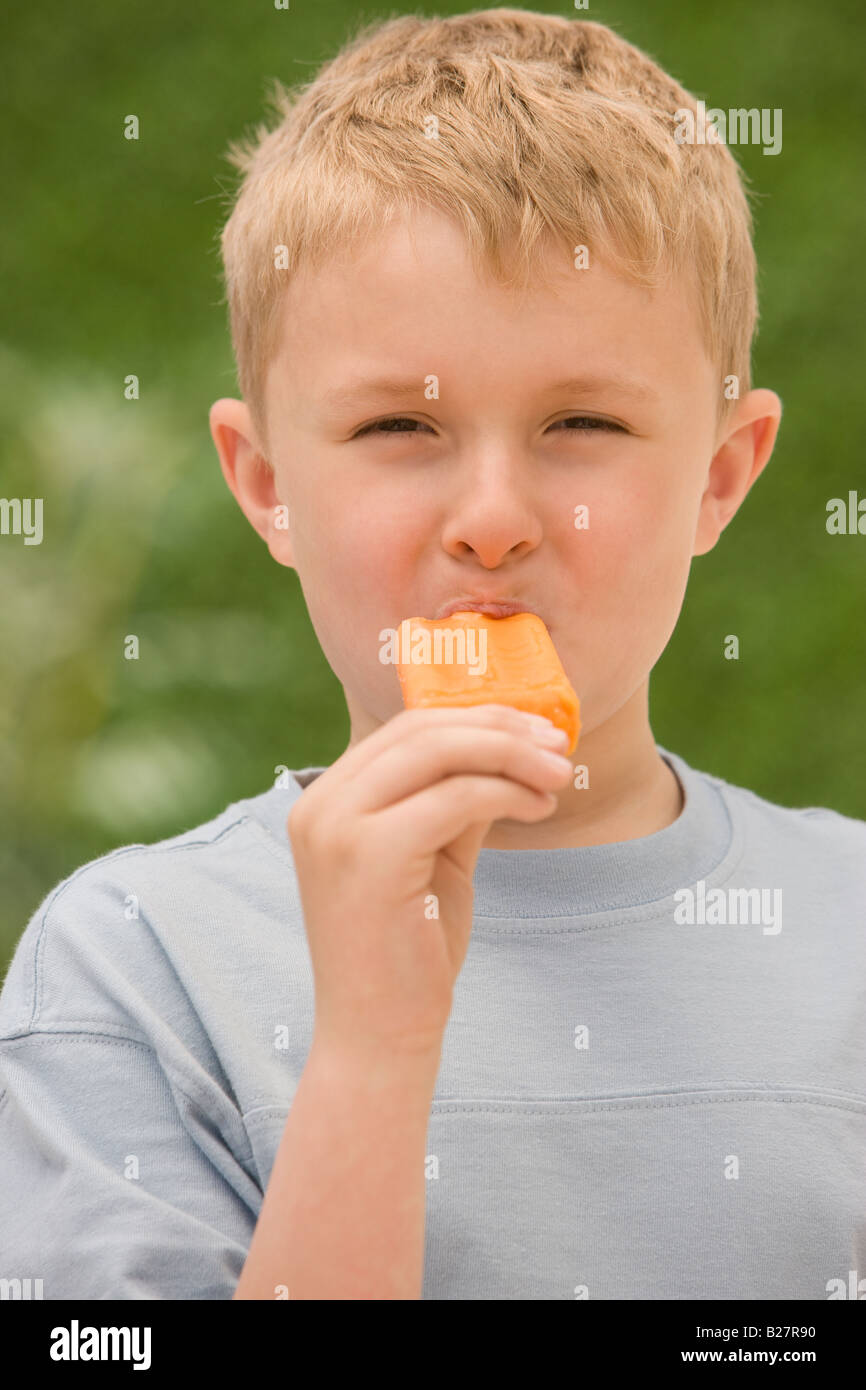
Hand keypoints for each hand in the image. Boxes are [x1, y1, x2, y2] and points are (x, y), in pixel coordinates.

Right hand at [287, 704, 572, 1059]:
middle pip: (421, 729)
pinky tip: (539, 808)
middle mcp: (319, 804)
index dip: (477, 718)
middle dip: (500, 728)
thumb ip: (457, 798)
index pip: (406, 728)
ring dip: (511, 754)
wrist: (379, 1038)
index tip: (537, 730)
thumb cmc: (410, 952)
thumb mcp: (435, 856)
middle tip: (557, 746)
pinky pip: (454, 797)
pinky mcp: (369, 854)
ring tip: (558, 774)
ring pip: (439, 752)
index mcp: (326, 800)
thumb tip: (512, 745)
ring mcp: (336, 827)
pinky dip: (506, 792)